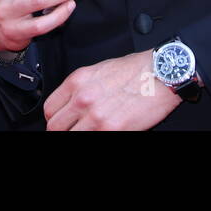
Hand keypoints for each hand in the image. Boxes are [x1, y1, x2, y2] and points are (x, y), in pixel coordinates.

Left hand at [45, 49, 181, 129]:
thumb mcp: (99, 71)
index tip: (61, 124)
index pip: (49, 109)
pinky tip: (105, 131)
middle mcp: (83, 99)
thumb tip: (72, 104)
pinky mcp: (112, 129)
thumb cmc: (135, 70)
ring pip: (70, 137)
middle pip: (55, 127)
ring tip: (91, 131)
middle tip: (73, 131)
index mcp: (77, 82)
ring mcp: (96, 117)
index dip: (54, 120)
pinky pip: (93, 139)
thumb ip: (81, 88)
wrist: (160, 74)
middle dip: (63, 132)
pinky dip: (96, 137)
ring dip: (78, 135)